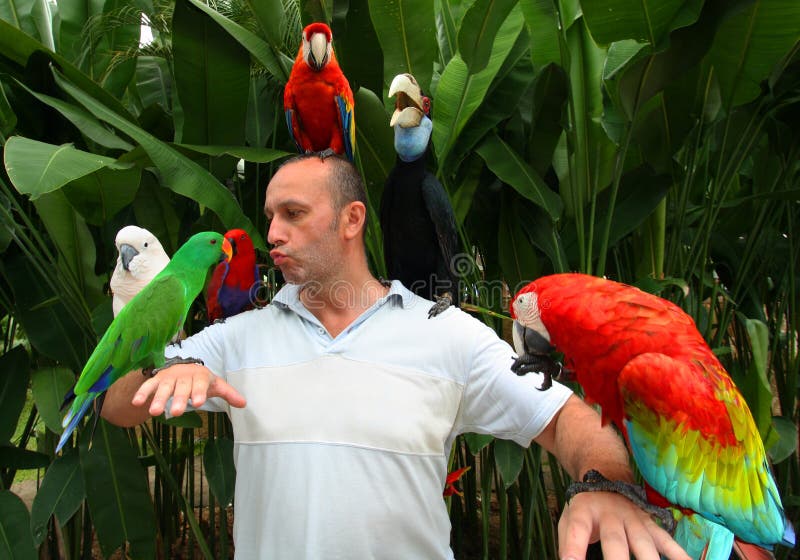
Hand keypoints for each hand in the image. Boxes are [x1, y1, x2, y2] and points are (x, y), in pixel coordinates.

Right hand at [132, 363, 246, 416]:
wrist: (184, 366)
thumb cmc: (201, 380)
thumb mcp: (216, 385)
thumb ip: (228, 393)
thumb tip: (244, 404)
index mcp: (200, 377)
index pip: (200, 385)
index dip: (199, 393)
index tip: (198, 403)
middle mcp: (184, 376)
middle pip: (181, 388)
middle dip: (178, 399)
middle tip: (176, 412)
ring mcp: (169, 378)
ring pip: (164, 388)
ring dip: (158, 399)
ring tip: (155, 412)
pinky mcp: (157, 380)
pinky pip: (148, 385)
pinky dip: (142, 392)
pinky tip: (136, 403)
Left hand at [558, 491, 690, 559]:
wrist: (606, 476)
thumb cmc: (585, 508)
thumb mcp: (568, 519)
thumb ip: (569, 542)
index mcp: (584, 510)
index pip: (577, 529)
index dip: (573, 547)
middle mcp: (611, 513)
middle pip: (615, 541)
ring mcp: (633, 518)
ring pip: (643, 543)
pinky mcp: (650, 524)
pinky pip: (666, 541)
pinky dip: (678, 555)